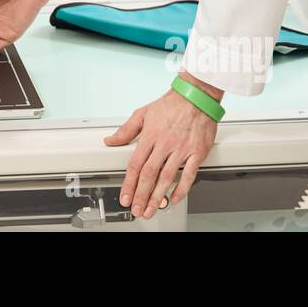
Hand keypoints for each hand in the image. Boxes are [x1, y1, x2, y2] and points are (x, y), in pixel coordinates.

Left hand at [105, 77, 217, 218]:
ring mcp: (181, 149)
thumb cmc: (171, 105)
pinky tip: (174, 199)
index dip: (129, 184)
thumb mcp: (143, 113)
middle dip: (141, 196)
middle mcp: (165, 144)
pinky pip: (189, 175)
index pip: (136, 165)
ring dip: (158, 197)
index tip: (125, 197)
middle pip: (149, 175)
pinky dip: (182, 189)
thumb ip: (126, 130)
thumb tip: (110, 140)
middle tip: (136, 210)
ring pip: (167, 177)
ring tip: (151, 210)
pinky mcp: (197, 152)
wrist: (196, 96)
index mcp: (150, 136)